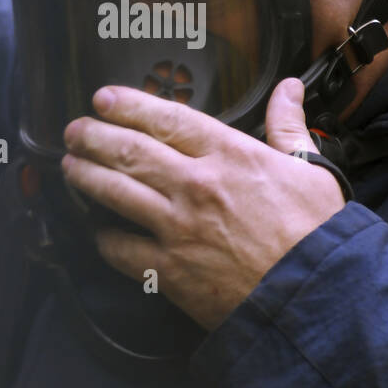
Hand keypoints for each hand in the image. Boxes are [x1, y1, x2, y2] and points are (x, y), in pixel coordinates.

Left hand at [61, 78, 347, 330]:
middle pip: (129, 150)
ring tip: (70, 167)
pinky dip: (103, 238)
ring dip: (85, 176)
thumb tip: (290, 89)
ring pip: (115, 192)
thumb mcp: (311, 171)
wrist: (315, 298)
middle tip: (75, 130)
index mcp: (229, 154)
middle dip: (93, 136)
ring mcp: (178, 227)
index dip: (128, 104)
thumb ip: (289, 127)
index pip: (166, 118)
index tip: (103, 98)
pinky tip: (96, 231)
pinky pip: (121, 249)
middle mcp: (195, 184)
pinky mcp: (169, 269)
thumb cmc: (317, 237)